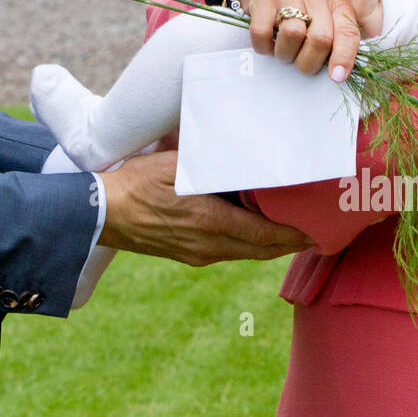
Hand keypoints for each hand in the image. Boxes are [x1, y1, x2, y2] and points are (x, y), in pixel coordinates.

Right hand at [98, 150, 311, 265]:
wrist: (102, 214)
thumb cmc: (137, 183)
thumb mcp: (177, 165)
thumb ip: (211, 165)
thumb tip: (243, 160)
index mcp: (209, 221)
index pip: (263, 235)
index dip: (292, 236)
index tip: (315, 233)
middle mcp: (208, 245)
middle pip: (260, 251)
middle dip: (289, 245)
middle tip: (313, 237)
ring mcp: (197, 254)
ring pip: (245, 254)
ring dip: (269, 246)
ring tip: (289, 234)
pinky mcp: (187, 256)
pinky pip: (227, 253)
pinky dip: (247, 245)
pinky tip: (252, 233)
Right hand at [237, 0, 360, 78]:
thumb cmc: (298, 8)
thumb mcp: (322, 18)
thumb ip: (332, 42)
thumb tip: (336, 74)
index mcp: (336, 6)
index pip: (348, 33)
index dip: (344, 57)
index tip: (336, 76)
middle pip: (321, 38)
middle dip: (309, 61)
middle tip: (301, 64)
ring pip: (293, 35)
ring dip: (285, 54)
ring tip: (283, 51)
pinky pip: (263, 33)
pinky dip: (264, 47)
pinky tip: (267, 44)